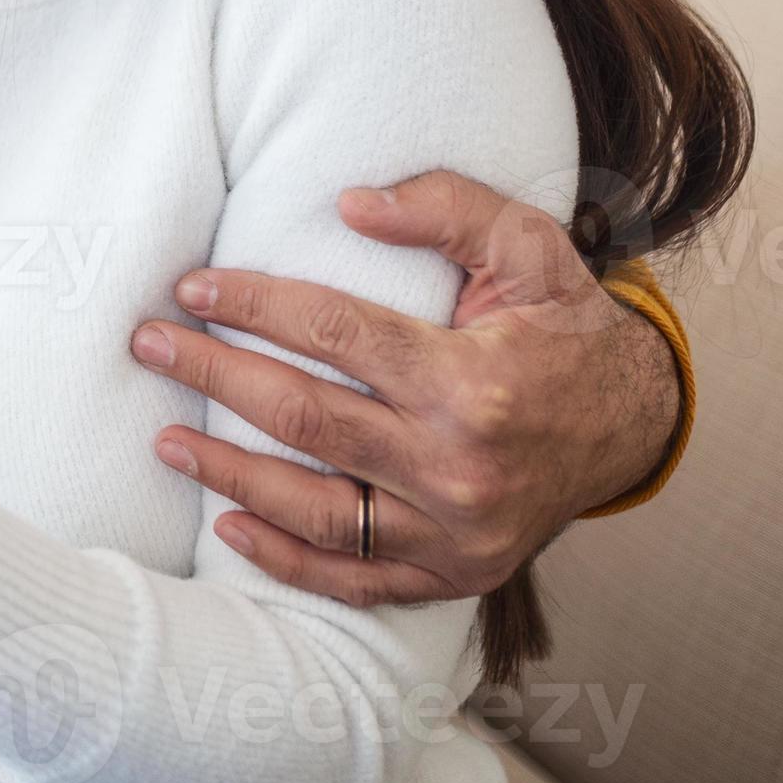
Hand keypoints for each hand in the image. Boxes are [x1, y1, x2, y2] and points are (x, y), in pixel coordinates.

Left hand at [133, 169, 681, 606]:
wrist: (633, 424)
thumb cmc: (564, 326)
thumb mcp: (529, 246)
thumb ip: (444, 210)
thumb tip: (349, 203)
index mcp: (470, 381)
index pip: (334, 334)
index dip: (254, 306)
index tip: (194, 287)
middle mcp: (457, 466)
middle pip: (304, 418)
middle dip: (214, 375)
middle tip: (149, 343)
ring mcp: (454, 532)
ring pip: (314, 508)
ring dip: (228, 473)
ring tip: (164, 436)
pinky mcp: (453, 574)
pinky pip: (353, 578)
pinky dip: (284, 559)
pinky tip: (228, 525)